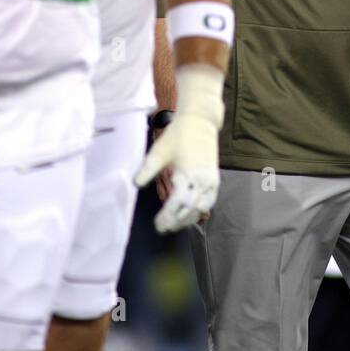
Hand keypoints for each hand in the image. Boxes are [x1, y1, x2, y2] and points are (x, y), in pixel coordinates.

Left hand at [135, 65, 222, 232]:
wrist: (200, 122)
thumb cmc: (178, 135)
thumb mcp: (159, 151)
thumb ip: (148, 169)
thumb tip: (135, 185)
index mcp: (188, 174)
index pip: (177, 203)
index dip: (168, 216)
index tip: (158, 224)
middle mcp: (202, 180)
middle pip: (190, 210)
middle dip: (177, 221)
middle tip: (163, 228)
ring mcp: (211, 181)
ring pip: (201, 208)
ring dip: (188, 218)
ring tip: (174, 224)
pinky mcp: (215, 179)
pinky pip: (209, 201)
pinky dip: (199, 210)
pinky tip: (189, 214)